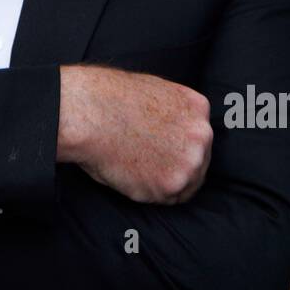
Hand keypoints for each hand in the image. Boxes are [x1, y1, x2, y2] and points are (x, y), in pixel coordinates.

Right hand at [56, 64, 211, 204]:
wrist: (89, 113)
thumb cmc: (110, 98)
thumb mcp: (155, 90)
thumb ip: (174, 112)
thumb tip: (172, 129)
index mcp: (198, 108)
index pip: (200, 139)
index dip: (180, 149)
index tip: (164, 152)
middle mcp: (201, 136)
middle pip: (197, 165)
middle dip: (175, 169)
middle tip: (148, 165)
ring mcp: (188, 163)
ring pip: (183, 187)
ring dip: (162, 184)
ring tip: (135, 168)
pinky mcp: (169, 186)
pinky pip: (162, 199)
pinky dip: (146, 193)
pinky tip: (128, 174)